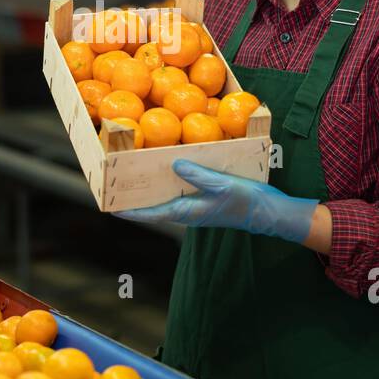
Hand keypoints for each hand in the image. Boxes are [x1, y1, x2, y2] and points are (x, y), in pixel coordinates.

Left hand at [117, 159, 317, 242]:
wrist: (269, 212)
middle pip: (153, 205)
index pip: (150, 213)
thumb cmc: (245, 201)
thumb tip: (173, 165)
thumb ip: (197, 175)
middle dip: (135, 197)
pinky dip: (169, 181)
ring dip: (151, 188)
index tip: (109, 206)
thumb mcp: (221, 185)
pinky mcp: (205, 198)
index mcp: (186, 212)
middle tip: (116, 184)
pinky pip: (180, 190)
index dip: (129, 210)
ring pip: (166, 197)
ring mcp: (196, 205)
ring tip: (134, 174)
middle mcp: (186, 211)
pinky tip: (168, 167)